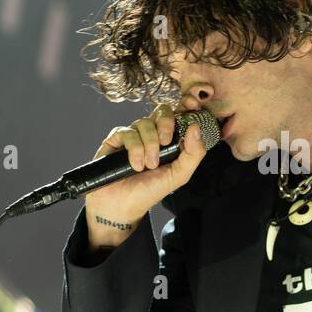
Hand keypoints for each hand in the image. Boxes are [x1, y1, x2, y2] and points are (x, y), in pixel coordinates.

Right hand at [84, 103, 206, 246]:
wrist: (124, 205)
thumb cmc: (151, 190)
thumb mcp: (179, 175)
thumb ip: (193, 154)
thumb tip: (195, 127)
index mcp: (170, 138)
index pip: (179, 114)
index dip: (186, 106)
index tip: (192, 106)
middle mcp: (152, 133)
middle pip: (162, 111)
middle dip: (166, 124)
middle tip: (165, 143)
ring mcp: (134, 134)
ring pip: (144, 123)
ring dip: (148, 145)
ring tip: (148, 166)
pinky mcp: (116, 139)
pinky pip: (127, 132)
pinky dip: (134, 149)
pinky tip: (135, 165)